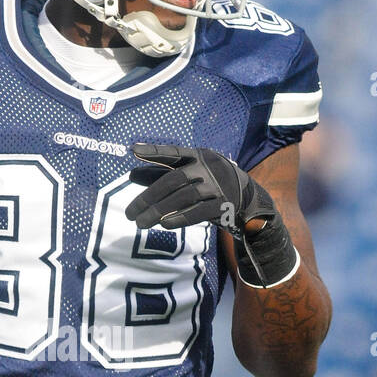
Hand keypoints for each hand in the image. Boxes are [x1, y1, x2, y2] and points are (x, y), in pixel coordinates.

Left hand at [126, 143, 298, 287]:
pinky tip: (165, 225)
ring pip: (183, 197)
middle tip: (129, 213)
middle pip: (173, 180)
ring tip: (140, 223)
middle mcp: (207, 168)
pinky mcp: (223, 205)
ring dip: (159, 211)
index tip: (133, 151)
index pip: (173, 152)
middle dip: (148, 197)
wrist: (247, 200)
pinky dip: (181, 218)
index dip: (154, 152)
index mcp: (198, 156)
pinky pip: (199, 211)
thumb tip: (131, 174)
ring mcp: (217, 186)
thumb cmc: (209, 185)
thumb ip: (161, 174)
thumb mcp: (188, 176)